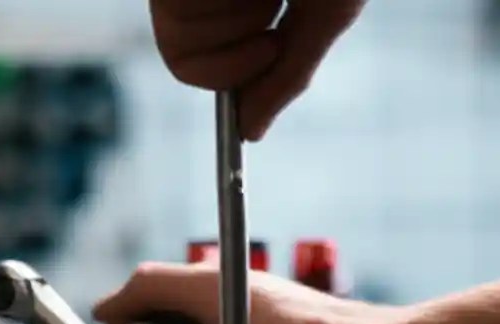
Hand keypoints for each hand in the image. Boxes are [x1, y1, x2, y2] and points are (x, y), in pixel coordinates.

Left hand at [149, 0, 365, 140]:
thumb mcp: (323, 13)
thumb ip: (287, 75)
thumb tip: (251, 133)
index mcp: (228, 4)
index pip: (191, 62)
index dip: (225, 73)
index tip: (270, 46)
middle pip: (178, 55)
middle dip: (228, 49)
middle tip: (269, 12)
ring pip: (175, 25)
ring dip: (236, 8)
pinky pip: (178, 0)